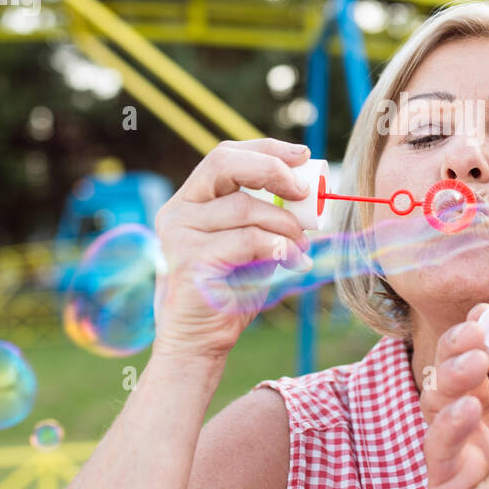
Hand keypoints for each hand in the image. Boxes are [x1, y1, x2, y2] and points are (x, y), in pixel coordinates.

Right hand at [151, 138, 312, 364]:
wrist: (202, 339)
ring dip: (285, 224)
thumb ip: (270, 215)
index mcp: (191, 200)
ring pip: (245, 207)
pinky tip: (292, 262)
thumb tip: (309, 192)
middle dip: (271, 170)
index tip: (303, 156)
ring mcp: (179, 234)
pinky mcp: (189, 260)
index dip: (266, 150)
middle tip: (303, 190)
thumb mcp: (255, 242)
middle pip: (224, 164)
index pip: (225, 155)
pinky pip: (247, 239)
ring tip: (300, 245)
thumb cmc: (232, 289)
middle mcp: (178, 211)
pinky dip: (279, 248)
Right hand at [421, 310, 488, 488]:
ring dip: (454, 373)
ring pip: (443, 398)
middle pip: (467, 371)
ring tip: (473, 360)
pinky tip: (468, 409)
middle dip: (466, 343)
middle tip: (476, 327)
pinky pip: (439, 444)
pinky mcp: (447, 482)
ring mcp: (468, 451)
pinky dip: (449, 422)